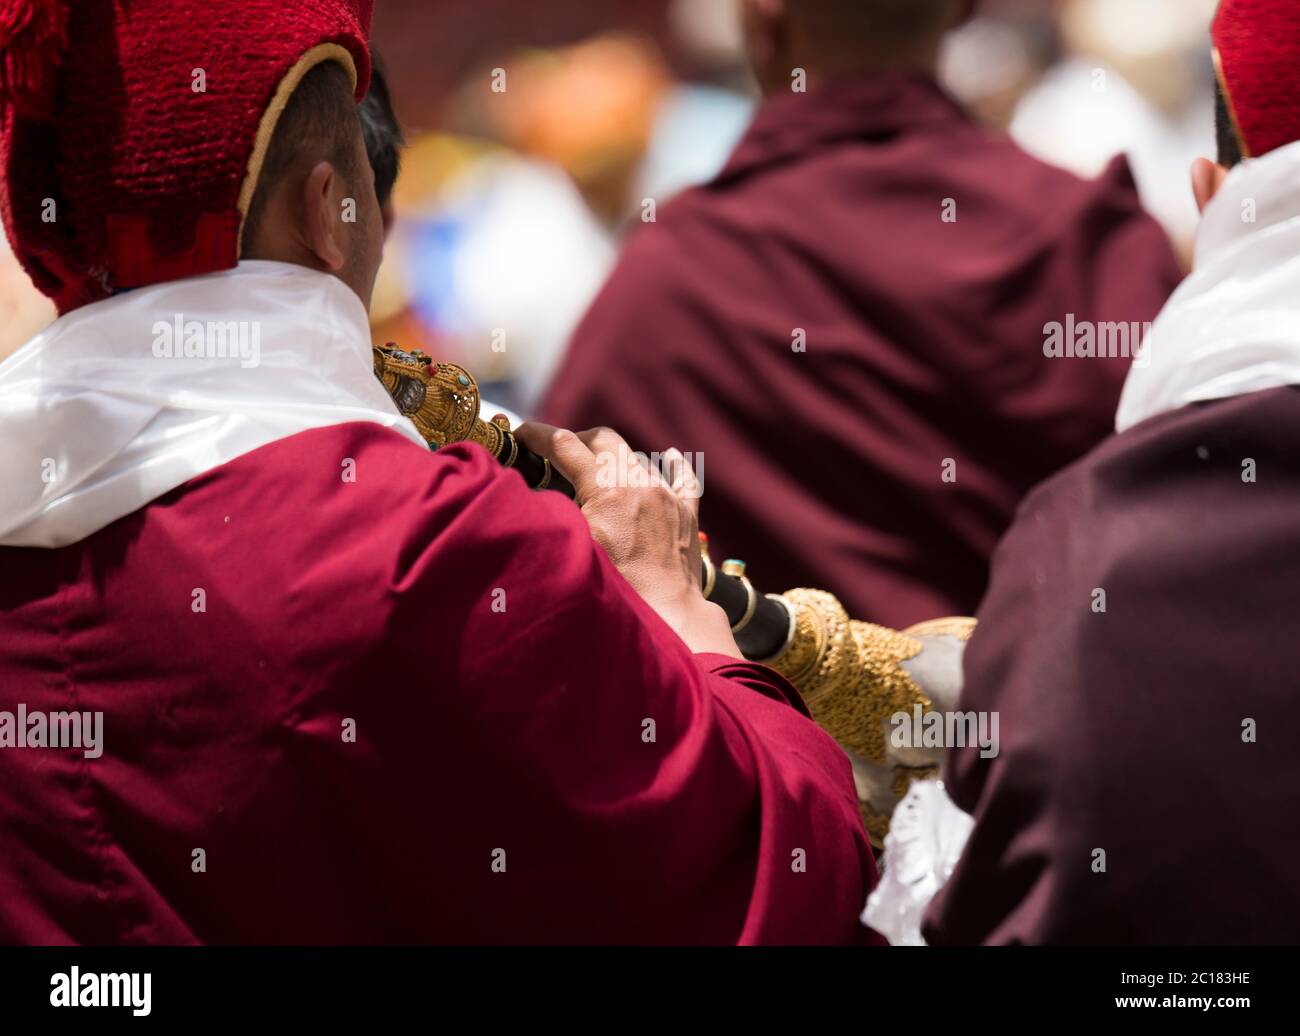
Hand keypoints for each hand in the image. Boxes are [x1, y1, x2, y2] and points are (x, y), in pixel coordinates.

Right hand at [515, 422, 739, 657]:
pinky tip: (666, 455)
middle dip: (576, 440)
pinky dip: (670, 464)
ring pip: (637, 458)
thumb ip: (554, 514)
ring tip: (597, 476)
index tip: (520, 433)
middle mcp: (641, 484)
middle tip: (557, 453)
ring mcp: (667, 495)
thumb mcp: (574, 547)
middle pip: (603, 440)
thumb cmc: (617, 589)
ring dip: (613, 461)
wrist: (667, 615)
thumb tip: (532, 494)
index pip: (565, 446)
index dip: (538, 435)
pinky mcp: (686, 512)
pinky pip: (682, 476)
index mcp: (609, 490)